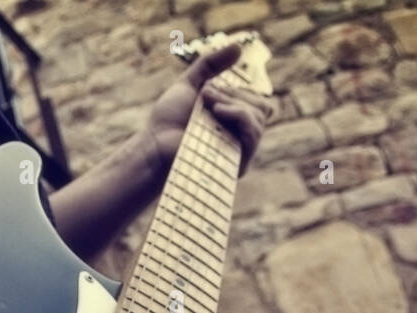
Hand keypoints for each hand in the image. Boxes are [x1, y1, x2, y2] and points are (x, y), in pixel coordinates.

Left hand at [145, 42, 274, 175]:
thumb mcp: (191, 83)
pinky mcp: (237, 162)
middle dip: (235, 94)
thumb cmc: (169, 119)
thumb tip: (239, 46)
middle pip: (261, 106)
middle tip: (206, 96)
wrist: (155, 144)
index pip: (256, 99)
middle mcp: (241, 135)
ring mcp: (240, 150)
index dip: (238, 89)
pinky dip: (239, 115)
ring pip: (259, 117)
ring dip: (234, 103)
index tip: (209, 88)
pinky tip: (218, 112)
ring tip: (208, 105)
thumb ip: (212, 64)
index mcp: (234, 118)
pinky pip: (253, 133)